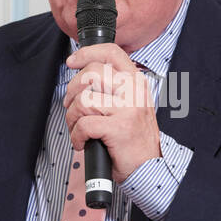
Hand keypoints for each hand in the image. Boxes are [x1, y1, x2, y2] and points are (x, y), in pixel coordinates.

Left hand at [63, 44, 160, 181]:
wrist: (149, 167)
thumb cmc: (134, 139)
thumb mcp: (131, 105)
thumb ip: (113, 88)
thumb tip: (83, 77)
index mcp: (136, 83)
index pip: (112, 53)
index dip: (87, 53)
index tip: (72, 61)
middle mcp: (134, 92)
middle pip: (91, 74)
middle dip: (72, 91)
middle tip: (72, 107)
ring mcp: (128, 109)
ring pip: (84, 100)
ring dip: (72, 118)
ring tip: (78, 129)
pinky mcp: (119, 128)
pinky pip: (84, 124)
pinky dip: (77, 136)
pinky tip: (83, 142)